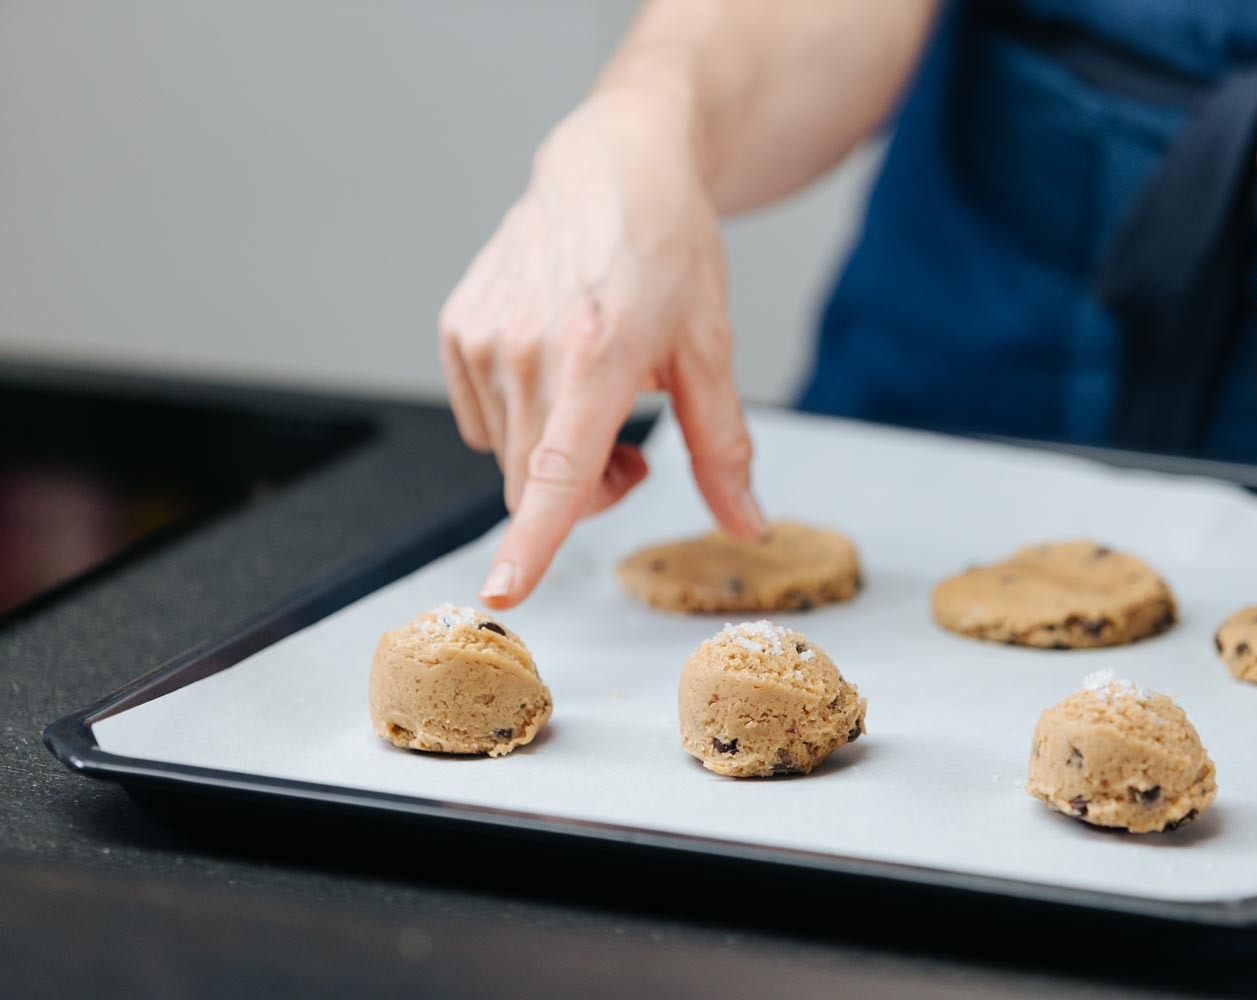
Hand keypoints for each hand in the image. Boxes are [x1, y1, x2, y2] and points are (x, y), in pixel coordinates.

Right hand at [439, 91, 766, 608]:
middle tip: (635, 449)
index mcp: (599, 357)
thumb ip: (724, 450)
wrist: (610, 165)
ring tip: (595, 396)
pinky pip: (482, 422)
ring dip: (551, 458)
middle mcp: (527, 349)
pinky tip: (553, 371)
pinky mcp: (457, 328)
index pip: (556, 472)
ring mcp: (482, 338)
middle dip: (585, 494)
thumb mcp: (711, 349)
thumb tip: (748, 528)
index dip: (531, 542)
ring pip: (506, 460)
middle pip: (536, 488)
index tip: (503, 593)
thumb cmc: (669, 251)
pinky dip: (518, 421)